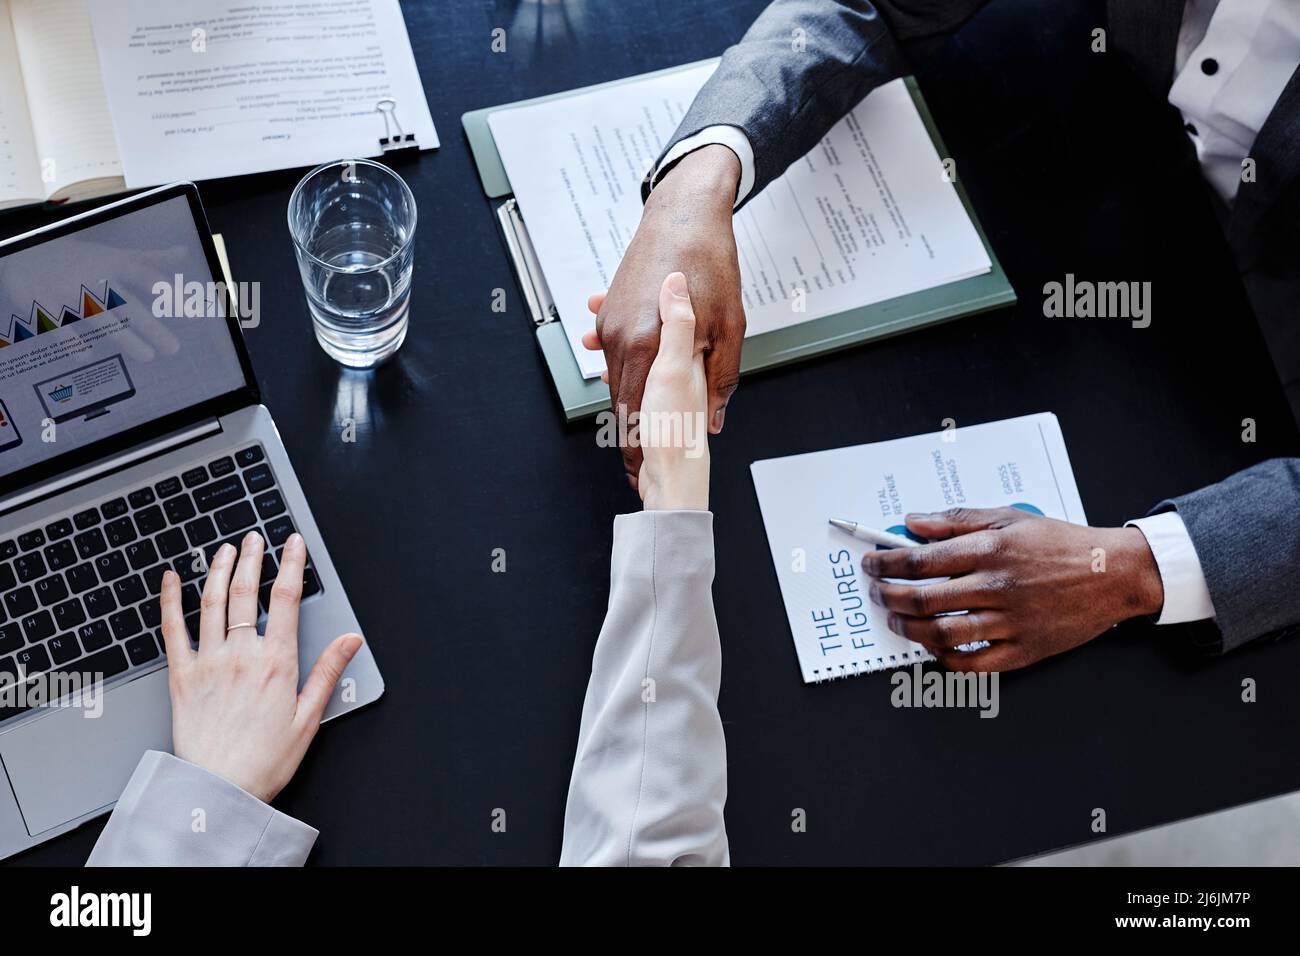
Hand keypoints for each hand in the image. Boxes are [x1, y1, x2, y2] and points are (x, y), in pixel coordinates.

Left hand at [160, 531, 362, 802]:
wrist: (218, 789)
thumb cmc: (264, 760)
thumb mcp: (309, 717)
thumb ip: (327, 672)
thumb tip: (350, 640)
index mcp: (277, 663)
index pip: (287, 599)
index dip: (292, 565)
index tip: (293, 544)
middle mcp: (241, 654)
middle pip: (248, 592)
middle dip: (253, 557)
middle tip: (256, 537)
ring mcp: (208, 662)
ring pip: (213, 602)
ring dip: (220, 569)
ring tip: (226, 549)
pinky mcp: (181, 675)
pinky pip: (172, 629)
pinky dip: (171, 600)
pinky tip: (173, 579)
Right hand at [581, 144, 743, 488]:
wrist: (685, 212)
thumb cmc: (711, 264)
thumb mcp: (729, 328)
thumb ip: (720, 378)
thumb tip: (714, 418)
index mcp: (648, 347)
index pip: (634, 414)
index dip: (637, 451)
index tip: (642, 476)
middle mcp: (620, 336)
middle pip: (621, 399)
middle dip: (635, 431)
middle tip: (643, 463)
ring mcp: (610, 321)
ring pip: (616, 375)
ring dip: (629, 398)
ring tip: (641, 428)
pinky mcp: (609, 307)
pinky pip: (612, 349)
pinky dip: (621, 365)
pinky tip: (629, 378)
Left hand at [860, 507, 1163, 671]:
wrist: (1112, 574)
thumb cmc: (1060, 544)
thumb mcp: (1008, 517)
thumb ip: (957, 521)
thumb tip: (914, 522)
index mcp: (990, 550)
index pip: (920, 560)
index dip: (887, 563)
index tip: (872, 564)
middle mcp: (996, 587)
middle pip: (923, 599)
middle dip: (888, 597)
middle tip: (876, 593)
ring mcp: (1010, 622)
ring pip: (941, 634)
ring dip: (908, 629)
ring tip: (896, 620)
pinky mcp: (1023, 649)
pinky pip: (973, 662)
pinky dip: (944, 658)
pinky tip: (932, 647)